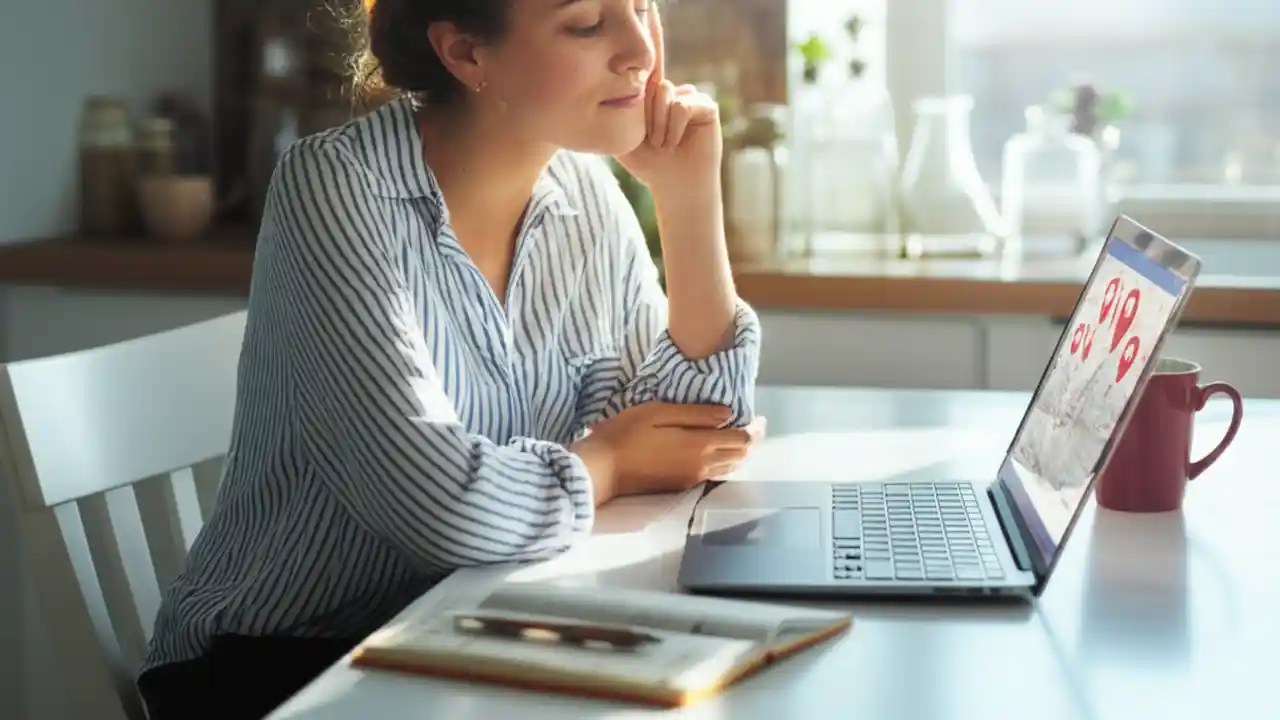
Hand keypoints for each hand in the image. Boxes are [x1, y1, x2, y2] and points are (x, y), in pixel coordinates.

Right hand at [571, 403, 763, 504]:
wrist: (603, 469)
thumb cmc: (626, 433)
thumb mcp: (659, 412)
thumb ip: (695, 414)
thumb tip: (727, 414)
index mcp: (699, 445)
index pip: (742, 440)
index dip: (755, 428)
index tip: (758, 417)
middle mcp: (701, 466)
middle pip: (740, 456)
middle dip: (751, 441)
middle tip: (753, 425)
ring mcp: (691, 479)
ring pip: (728, 468)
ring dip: (738, 453)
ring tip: (737, 437)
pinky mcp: (680, 486)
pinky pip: (713, 474)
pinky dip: (723, 462)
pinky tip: (715, 451)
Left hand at [613, 5, 722, 193]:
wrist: (675, 185)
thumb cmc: (648, 164)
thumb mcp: (627, 132)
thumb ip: (623, 108)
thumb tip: (621, 88)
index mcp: (654, 94)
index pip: (648, 62)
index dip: (651, 32)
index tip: (646, 4)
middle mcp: (673, 90)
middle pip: (651, 86)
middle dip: (647, 118)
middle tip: (654, 142)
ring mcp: (690, 96)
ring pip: (664, 96)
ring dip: (659, 128)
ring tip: (665, 145)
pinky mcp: (705, 105)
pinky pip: (680, 105)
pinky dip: (673, 129)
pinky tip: (678, 144)